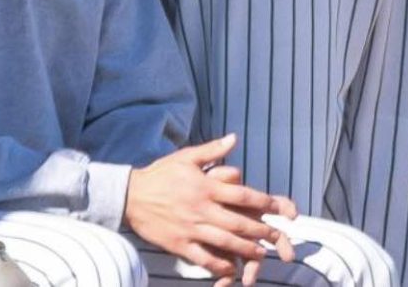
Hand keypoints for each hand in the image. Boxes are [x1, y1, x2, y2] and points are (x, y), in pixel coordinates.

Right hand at [124, 135, 297, 280]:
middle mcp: (200, 208)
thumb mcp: (185, 157)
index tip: (278, 209)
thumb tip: (234, 138)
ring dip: (246, 249)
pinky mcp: (179, 244)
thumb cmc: (160, 175)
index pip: (241, 195)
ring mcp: (190, 228)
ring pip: (225, 242)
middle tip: (275, 237)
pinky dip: (219, 265)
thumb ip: (212, 150)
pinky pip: (203, 258)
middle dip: (260, 231)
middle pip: (238, 222)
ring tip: (260, 253)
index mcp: (204, 186)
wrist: (129, 195)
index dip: (263, 202)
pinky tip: (231, 268)